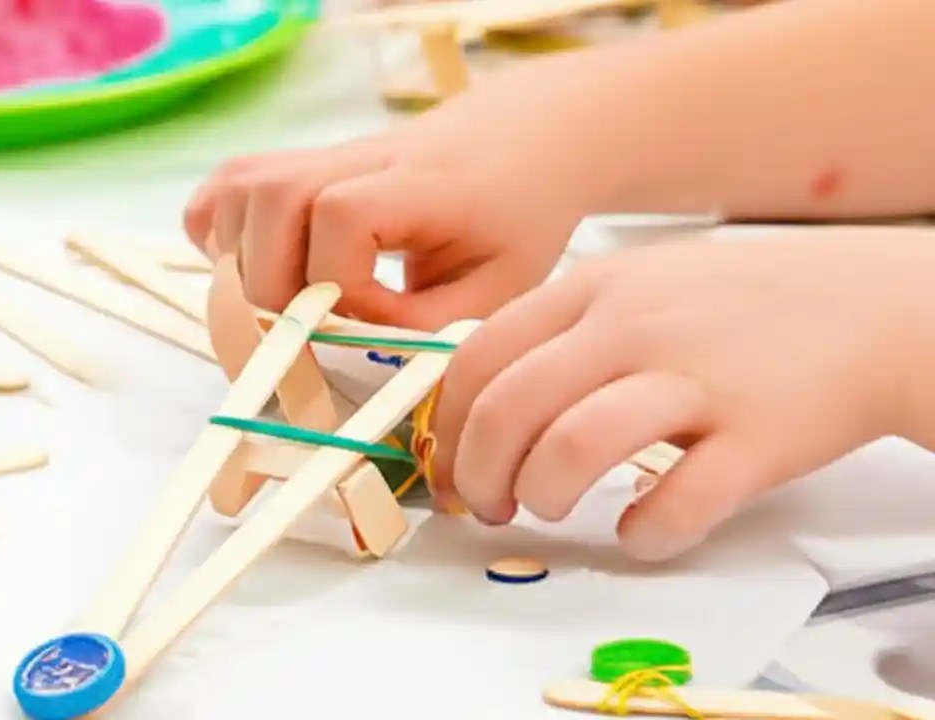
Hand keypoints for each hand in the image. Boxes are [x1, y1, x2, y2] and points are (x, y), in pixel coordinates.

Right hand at [182, 57, 627, 329]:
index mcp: (416, 182)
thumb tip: (353, 350)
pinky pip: (220, 199)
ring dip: (242, 268)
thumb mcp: (500, 288)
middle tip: (313, 333)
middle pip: (270, 204)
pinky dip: (218, 242)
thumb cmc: (512, 219)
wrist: (515, 143)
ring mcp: (310, 159)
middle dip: (276, 289)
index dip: (342, 283)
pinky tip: (256, 275)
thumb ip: (431, 327)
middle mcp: (351, 159)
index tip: (375, 320)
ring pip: (234, 200)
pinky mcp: (284, 167)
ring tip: (285, 308)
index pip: (341, 216)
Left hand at [431, 228, 934, 560]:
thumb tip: (485, 395)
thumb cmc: (743, 304)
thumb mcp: (639, 281)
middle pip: (509, 409)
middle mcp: (633, 328)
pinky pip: (677, 502)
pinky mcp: (755, 438)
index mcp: (594, 290)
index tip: (450, 469)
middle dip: (479, 474)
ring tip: (552, 508)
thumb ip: (564, 326)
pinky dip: (642, 533)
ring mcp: (694, 379)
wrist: (870, 306)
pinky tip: (639, 528)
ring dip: (542, 495)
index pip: (480, 358)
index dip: (448, 426)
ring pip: (572, 449)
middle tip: (489, 504)